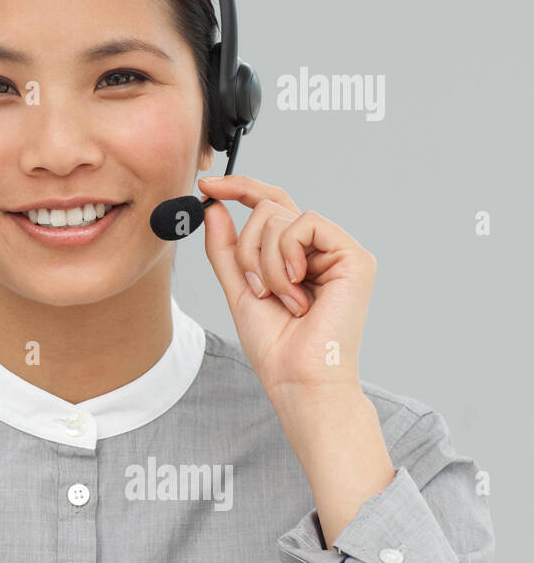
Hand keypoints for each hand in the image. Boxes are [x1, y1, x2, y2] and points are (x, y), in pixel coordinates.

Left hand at [197, 174, 376, 403]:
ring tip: (278, 298)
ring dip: (263, 261)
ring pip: (280, 216)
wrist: (297, 377)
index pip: (270, 206)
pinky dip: (284, 257)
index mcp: (297, 255)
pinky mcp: (354, 256)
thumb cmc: (274, 344)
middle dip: (245, 246)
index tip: (207, 184)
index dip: (240, 188)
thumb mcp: (238, 287)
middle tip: (253, 287)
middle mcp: (320, 249)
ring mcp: (339, 251)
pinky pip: (304, 224)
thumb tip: (214, 207)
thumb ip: (226, 248)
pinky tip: (294, 288)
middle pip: (269, 208)